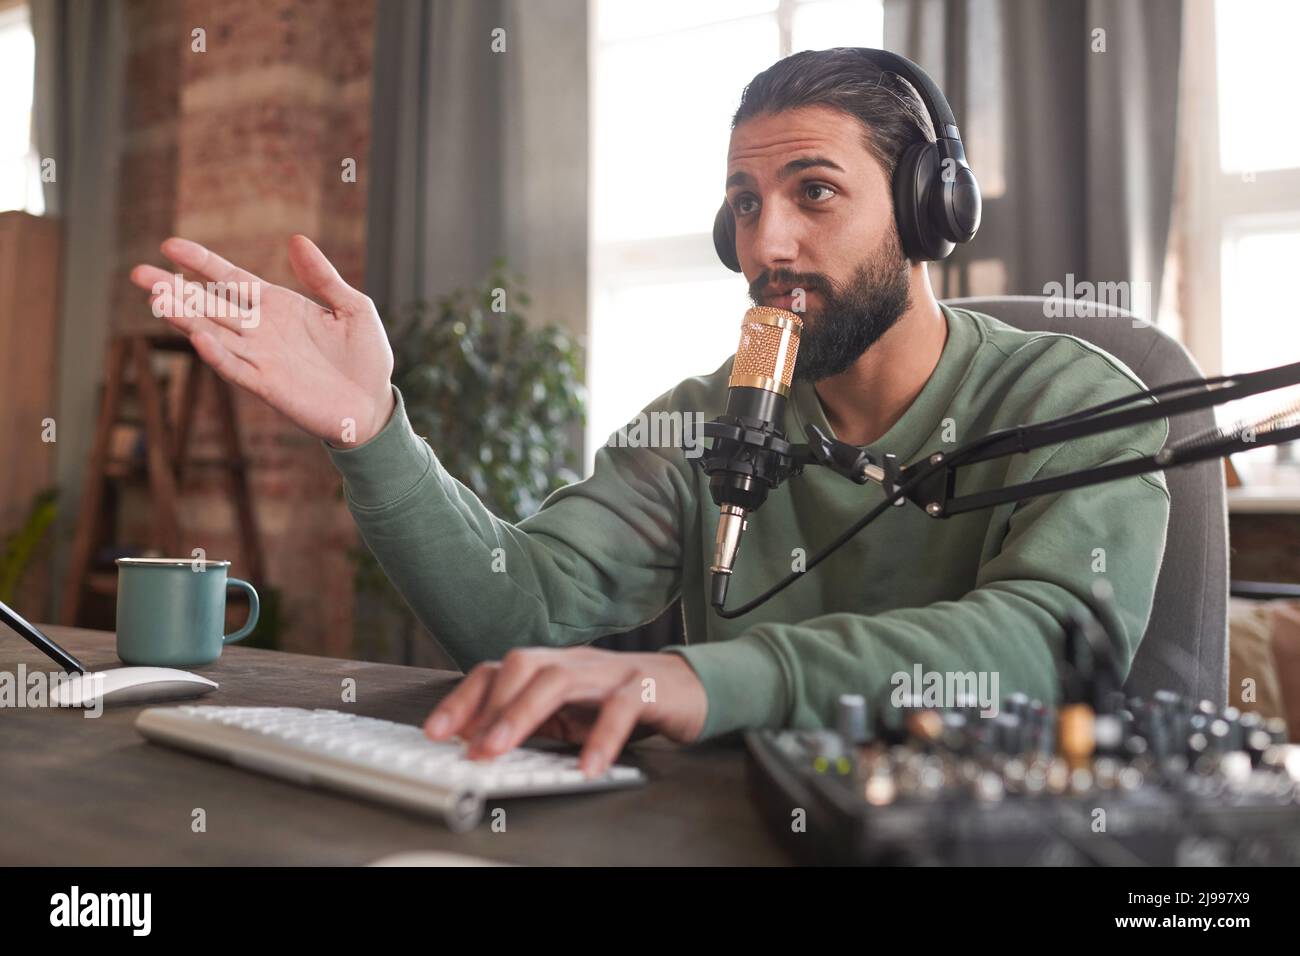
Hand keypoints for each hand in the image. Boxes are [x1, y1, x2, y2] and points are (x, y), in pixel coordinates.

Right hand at [129, 235, 395, 445]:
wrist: (374, 403)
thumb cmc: (365, 356)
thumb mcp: (352, 308)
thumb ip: (323, 277)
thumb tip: (296, 240)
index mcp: (278, 306)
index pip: (230, 280)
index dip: (202, 263)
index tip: (170, 245)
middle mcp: (261, 330)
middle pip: (210, 305)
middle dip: (175, 289)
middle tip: (139, 273)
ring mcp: (261, 358)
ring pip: (214, 334)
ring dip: (186, 318)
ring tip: (156, 299)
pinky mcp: (268, 386)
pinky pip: (236, 368)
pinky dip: (217, 354)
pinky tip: (198, 336)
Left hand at [425, 648, 708, 775]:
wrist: (691, 688)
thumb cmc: (623, 702)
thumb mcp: (572, 712)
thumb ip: (534, 721)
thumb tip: (481, 746)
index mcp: (552, 666)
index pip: (498, 670)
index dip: (464, 698)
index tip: (435, 733)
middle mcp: (575, 661)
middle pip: (522, 664)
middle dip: (489, 705)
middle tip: (468, 748)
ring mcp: (609, 671)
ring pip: (559, 679)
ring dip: (523, 714)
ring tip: (501, 750)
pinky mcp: (645, 688)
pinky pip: (619, 708)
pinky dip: (601, 738)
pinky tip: (587, 766)